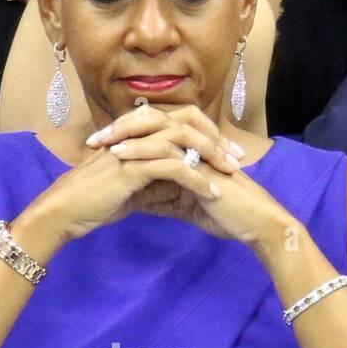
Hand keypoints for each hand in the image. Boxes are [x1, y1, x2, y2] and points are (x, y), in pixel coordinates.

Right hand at [22, 105, 245, 246]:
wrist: (63, 212)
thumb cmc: (92, 203)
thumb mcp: (131, 192)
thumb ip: (153, 185)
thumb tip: (177, 190)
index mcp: (136, 136)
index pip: (179, 125)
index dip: (206, 135)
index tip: (227, 154)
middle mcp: (136, 136)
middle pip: (186, 125)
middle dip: (216, 140)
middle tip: (238, 159)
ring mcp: (133, 148)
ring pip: (182, 141)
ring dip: (211, 156)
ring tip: (231, 173)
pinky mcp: (131, 167)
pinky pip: (172, 167)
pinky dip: (196, 178)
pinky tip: (211, 191)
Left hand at [85, 105, 296, 255]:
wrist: (254, 225)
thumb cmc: (226, 215)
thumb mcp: (185, 207)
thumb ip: (163, 199)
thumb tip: (138, 201)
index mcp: (189, 149)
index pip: (151, 132)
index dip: (124, 136)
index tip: (98, 150)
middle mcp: (193, 143)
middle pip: (151, 122)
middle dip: (119, 128)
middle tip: (92, 140)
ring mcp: (198, 148)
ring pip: (157, 129)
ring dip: (126, 134)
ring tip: (100, 143)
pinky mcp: (202, 160)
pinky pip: (168, 148)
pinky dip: (143, 150)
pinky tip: (122, 156)